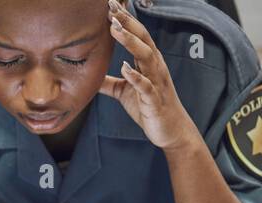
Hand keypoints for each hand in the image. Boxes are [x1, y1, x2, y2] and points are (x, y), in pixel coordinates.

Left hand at [99, 0, 199, 150]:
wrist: (171, 131)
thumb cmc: (149, 108)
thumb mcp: (125, 92)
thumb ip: (109, 81)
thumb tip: (90, 76)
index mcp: (149, 62)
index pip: (137, 35)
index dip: (125, 19)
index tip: (110, 5)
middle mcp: (155, 67)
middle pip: (143, 38)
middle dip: (127, 22)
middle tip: (111, 8)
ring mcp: (156, 83)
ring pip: (146, 57)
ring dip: (130, 42)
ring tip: (115, 30)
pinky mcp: (155, 101)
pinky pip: (146, 86)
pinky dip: (136, 76)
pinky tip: (125, 67)